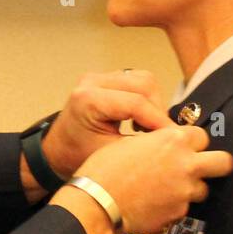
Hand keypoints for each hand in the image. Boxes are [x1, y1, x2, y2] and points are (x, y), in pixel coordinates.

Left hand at [40, 69, 170, 179]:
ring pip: (143, 79)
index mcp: (87, 99)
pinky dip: (145, 99)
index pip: (136, 103)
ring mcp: (98, 77)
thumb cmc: (76, 156)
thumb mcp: (110, 155)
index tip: (174, 137)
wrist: (57, 151)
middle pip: (143, 84)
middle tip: (162, 134)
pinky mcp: (105, 79)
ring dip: (153, 103)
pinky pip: (136, 81)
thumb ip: (140, 145)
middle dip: (157, 110)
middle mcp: (92, 82)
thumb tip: (173, 139)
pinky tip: (140, 119)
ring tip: (149, 128)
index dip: (159, 120)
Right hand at [74, 124, 232, 233]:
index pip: (202, 136)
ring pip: (203, 189)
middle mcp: (186, 164)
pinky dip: (173, 206)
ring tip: (168, 190)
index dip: (192, 143)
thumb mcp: (131, 142)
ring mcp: (185, 191)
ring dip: (190, 189)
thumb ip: (158, 141)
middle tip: (202, 168)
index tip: (183, 148)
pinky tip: (154, 204)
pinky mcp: (178, 213)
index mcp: (174, 140)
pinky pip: (183, 208)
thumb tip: (168, 145)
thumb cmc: (106, 168)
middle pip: (224, 162)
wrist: (97, 201)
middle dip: (216, 164)